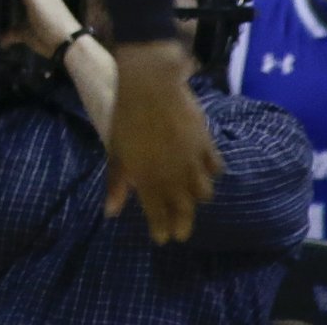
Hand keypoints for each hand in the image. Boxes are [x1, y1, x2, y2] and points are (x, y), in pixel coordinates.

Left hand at [103, 38, 221, 240]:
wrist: (151, 87)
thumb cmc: (126, 117)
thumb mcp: (116, 151)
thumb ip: (117, 182)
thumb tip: (111, 212)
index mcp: (150, 179)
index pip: (158, 212)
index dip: (161, 228)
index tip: (163, 239)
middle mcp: (175, 176)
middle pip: (184, 208)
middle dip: (183, 223)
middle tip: (182, 234)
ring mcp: (193, 161)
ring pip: (204, 192)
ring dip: (197, 198)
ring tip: (191, 200)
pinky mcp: (206, 145)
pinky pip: (215, 167)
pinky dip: (211, 173)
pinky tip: (207, 172)